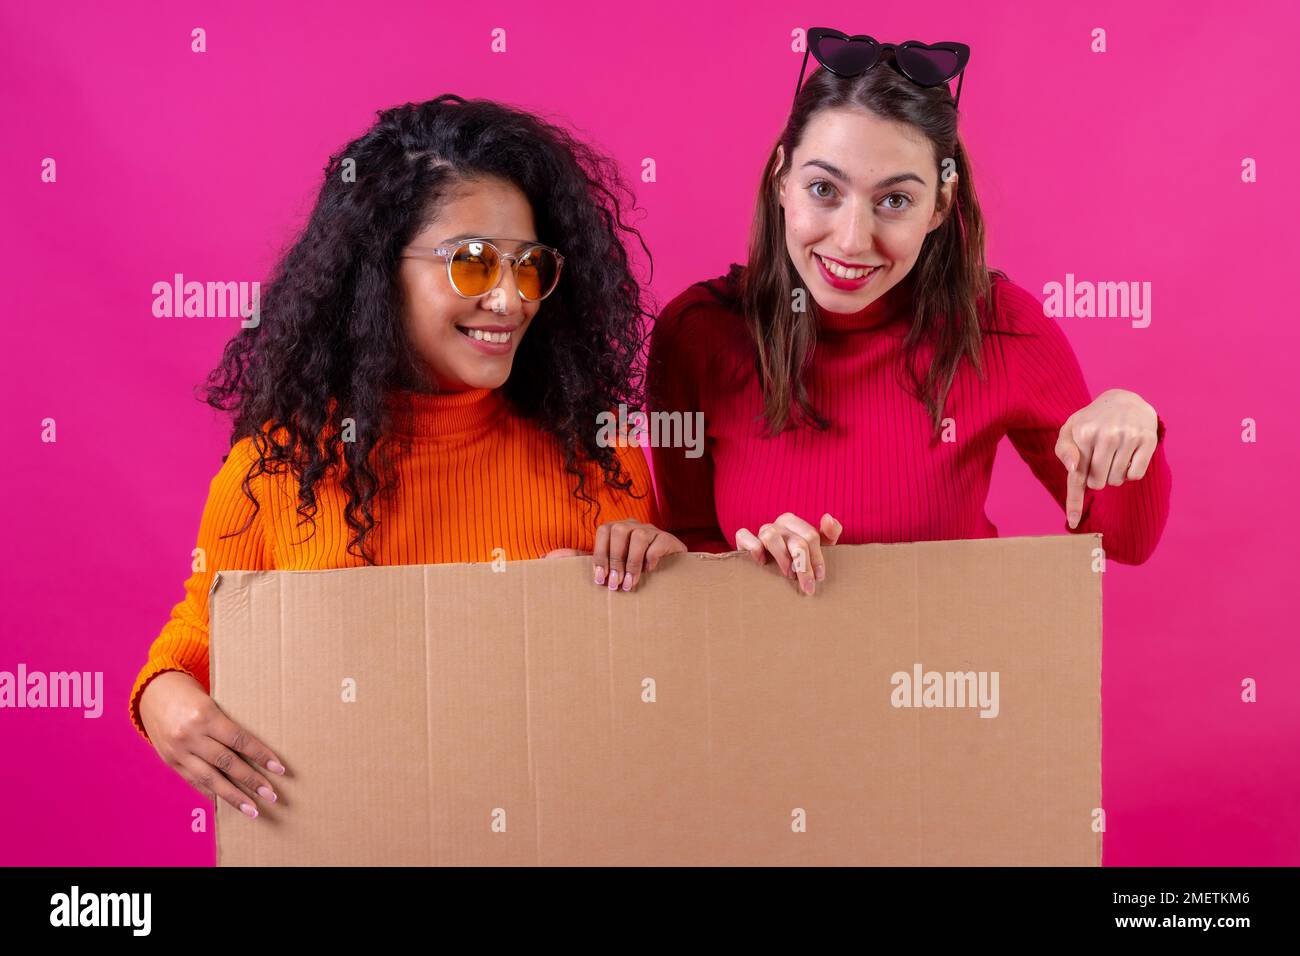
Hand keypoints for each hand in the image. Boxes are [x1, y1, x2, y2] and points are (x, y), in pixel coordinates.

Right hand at [138, 670, 286, 819]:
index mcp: (205, 715)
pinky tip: (227, 803)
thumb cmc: (192, 694)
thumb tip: (257, 749)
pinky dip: (212, 793)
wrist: (153, 693)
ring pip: (209, 778)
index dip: (260, 755)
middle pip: (226, 762)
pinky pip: (194, 781)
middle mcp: (190, 735)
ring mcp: (178, 751)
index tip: (279, 768)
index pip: (239, 740)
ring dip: (233, 797)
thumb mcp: (212, 702)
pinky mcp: (170, 761)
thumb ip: (228, 724)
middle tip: (271, 795)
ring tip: (252, 809)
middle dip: (251, 781)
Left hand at [590, 519, 686, 591]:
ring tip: (630, 583)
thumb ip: (591, 559)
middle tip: (616, 584)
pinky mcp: (668, 539)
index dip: (600, 555)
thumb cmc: (635, 566)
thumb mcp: (612, 562)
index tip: (601, 578)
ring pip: (639, 536)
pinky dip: (651, 558)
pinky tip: (650, 571)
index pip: (603, 531)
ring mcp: (652, 530)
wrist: (669, 567)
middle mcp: (633, 525)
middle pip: (618, 531)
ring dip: (632, 563)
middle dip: (615, 561)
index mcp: (617, 528)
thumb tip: (558, 554)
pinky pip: (658, 543)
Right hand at [734, 512, 841, 594]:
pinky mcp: (743, 540)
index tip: (819, 577)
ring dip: (782, 558)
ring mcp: (761, 531)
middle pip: (795, 541)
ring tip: (787, 574)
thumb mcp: (817, 548)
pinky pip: (744, 535)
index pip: (811, 536)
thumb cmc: (796, 560)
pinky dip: (753, 547)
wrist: (769, 569)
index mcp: (796, 524)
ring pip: (771, 536)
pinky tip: (761, 562)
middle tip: (807, 586)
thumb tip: (828, 518)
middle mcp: (779, 525)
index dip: (817, 559)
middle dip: (804, 566)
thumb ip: (829, 534)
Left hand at [1055, 388, 1159, 528]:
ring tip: (1113, 456)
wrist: (1123, 400)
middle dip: (1096, 478)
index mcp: (1084, 434)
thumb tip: (1074, 469)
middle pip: (1098, 483)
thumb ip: (1064, 451)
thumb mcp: (1071, 430)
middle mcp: (1107, 435)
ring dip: (1114, 475)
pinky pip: (1136, 475)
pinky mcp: (1148, 440)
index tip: (1072, 522)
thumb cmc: (1092, 421)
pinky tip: (1128, 456)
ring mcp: (1129, 437)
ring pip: (1118, 480)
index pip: (1077, 476)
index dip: (1074, 502)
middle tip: (1099, 460)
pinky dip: (1130, 472)